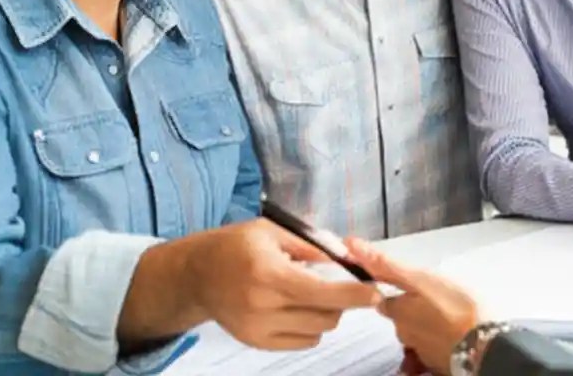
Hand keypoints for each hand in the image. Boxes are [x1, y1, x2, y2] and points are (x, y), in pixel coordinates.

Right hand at [187, 219, 382, 349]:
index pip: (322, 293)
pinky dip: (310, 327)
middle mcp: (262, 306)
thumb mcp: (273, 232)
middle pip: (326, 316)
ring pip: (317, 331)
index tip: (375, 292)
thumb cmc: (235, 247)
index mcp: (268, 273)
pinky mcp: (256, 342)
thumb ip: (312, 245)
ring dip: (326, 314)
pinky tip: (298, 308)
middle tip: (338, 285)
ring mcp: (258, 328)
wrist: (197, 274)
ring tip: (311, 294)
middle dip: (342, 301)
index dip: (354, 295)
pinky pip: (302, 342)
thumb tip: (346, 257)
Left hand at [346, 238, 479, 375]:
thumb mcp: (420, 279)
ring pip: (419, 334)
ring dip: (430, 325)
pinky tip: (455, 334)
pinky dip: (441, 342)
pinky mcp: (439, 364)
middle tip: (438, 298)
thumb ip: (385, 265)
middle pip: (402, 318)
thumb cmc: (456, 309)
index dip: (397, 292)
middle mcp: (404, 335)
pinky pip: (434, 350)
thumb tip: (352, 247)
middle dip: (415, 309)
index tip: (411, 287)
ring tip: (451, 315)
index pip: (384, 301)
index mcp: (397, 312)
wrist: (485, 346)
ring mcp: (422, 352)